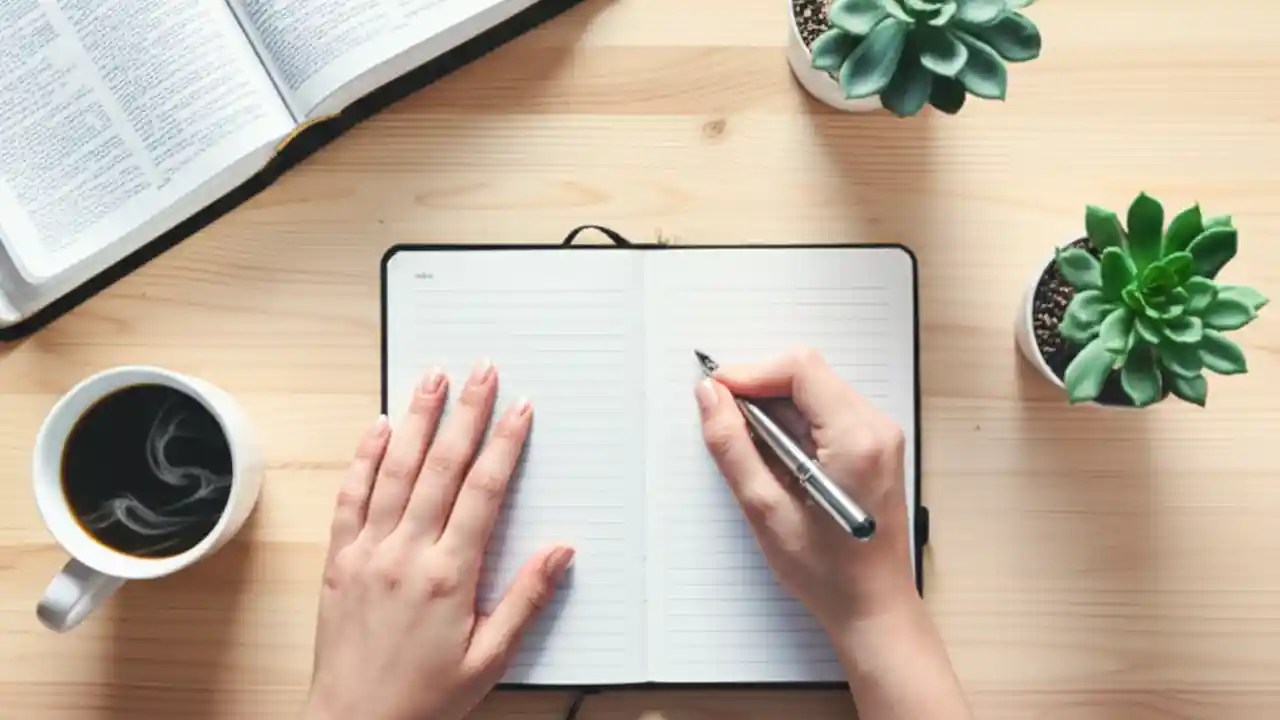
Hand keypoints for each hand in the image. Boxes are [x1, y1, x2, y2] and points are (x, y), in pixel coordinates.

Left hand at [305, 362, 573, 719]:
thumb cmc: (424, 698)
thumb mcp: (490, 658)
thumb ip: (525, 599)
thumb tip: (561, 552)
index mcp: (449, 575)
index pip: (483, 492)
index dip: (504, 444)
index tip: (519, 409)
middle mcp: (406, 553)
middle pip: (440, 466)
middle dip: (466, 412)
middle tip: (481, 371)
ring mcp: (368, 552)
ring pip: (394, 470)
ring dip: (415, 419)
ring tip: (431, 379)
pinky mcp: (340, 560)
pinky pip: (351, 497)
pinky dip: (364, 458)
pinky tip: (377, 428)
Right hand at [694, 348, 914, 633]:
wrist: (873, 607)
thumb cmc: (830, 573)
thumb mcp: (766, 510)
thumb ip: (733, 446)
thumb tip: (710, 398)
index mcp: (856, 439)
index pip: (800, 369)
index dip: (751, 373)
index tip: (717, 392)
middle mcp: (876, 429)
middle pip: (807, 375)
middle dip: (759, 391)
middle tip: (726, 423)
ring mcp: (879, 436)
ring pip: (814, 392)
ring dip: (775, 410)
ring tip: (752, 453)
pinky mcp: (873, 446)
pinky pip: (825, 413)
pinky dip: (793, 425)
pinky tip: (777, 461)